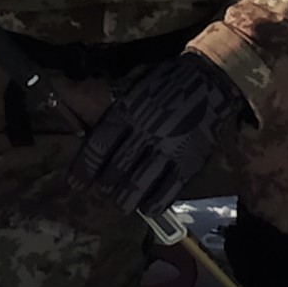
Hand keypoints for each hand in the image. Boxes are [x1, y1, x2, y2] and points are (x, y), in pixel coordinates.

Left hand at [65, 50, 250, 215]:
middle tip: (101, 192)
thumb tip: (79, 109)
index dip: (84, 168)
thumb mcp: (135, 85)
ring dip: (126, 198)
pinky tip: (148, 207)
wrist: (211, 79)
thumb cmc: (168, 81)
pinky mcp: (189, 161)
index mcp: (128, 110)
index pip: (99, 146)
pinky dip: (155, 202)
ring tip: (121, 205)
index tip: (75, 183)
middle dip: (105, 185)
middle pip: (117, 168)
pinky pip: (169, 190)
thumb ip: (113, 105)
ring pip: (140, 183)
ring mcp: (168, 148)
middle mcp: (145, 132)